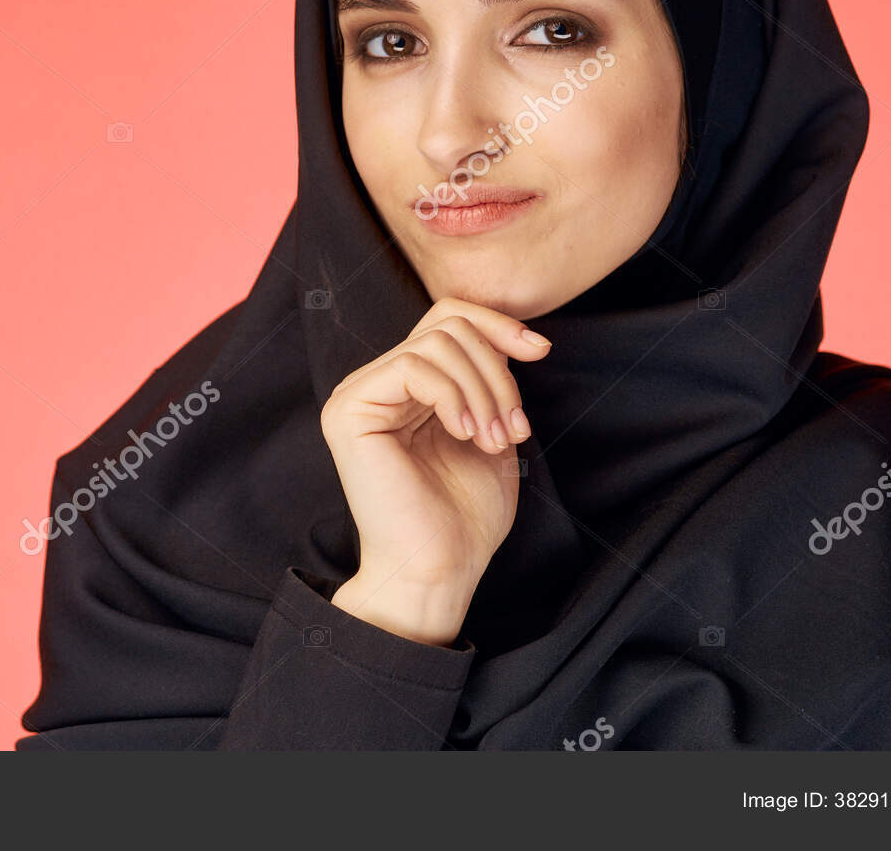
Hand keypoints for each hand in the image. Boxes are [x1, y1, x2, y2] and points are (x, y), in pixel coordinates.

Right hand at [320, 297, 551, 644]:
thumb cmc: (465, 516)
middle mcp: (378, 383)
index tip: (541, 352)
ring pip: (436, 343)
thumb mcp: (490, 429)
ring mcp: (360, 394)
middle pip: (448, 324)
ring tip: (493, 439)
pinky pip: (412, 367)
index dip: (498, 325)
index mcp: (408, 387)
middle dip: (497, 371)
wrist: (438, 570)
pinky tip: (463, 434)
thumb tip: (508, 335)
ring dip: (483, 391)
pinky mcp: (350, 411)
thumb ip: (490, 380)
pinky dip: (453, 395)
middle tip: (513, 428)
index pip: (449, 319)